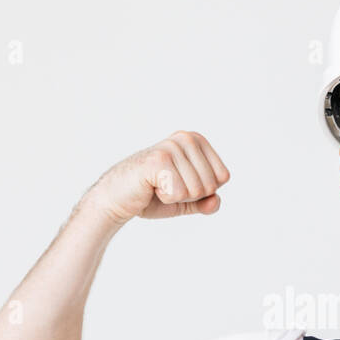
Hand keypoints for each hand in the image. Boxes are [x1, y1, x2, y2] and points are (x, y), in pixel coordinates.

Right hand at [90, 130, 229, 225]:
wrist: (116, 199)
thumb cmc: (151, 196)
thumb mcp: (186, 200)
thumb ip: (206, 202)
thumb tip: (216, 200)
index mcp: (196, 141)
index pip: (223, 177)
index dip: (203, 191)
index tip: (180, 184)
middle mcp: (186, 138)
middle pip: (211, 184)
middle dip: (189, 195)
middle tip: (165, 187)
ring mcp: (172, 146)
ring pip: (196, 190)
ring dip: (176, 197)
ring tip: (157, 186)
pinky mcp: (158, 159)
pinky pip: (179, 193)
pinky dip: (166, 198)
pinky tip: (150, 187)